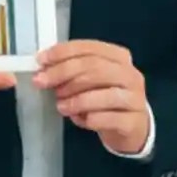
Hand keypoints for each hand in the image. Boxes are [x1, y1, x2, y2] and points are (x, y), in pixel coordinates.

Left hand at [34, 41, 149, 154]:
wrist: (130, 127)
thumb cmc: (104, 99)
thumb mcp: (89, 80)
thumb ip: (72, 70)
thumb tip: (44, 68)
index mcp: (118, 57)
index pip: (89, 48)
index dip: (63, 52)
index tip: (41, 61)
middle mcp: (130, 74)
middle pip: (95, 68)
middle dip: (63, 74)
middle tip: (42, 82)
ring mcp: (135, 98)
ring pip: (105, 94)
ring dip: (76, 100)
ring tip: (60, 106)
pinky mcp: (133, 121)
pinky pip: (109, 118)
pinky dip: (89, 119)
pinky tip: (79, 119)